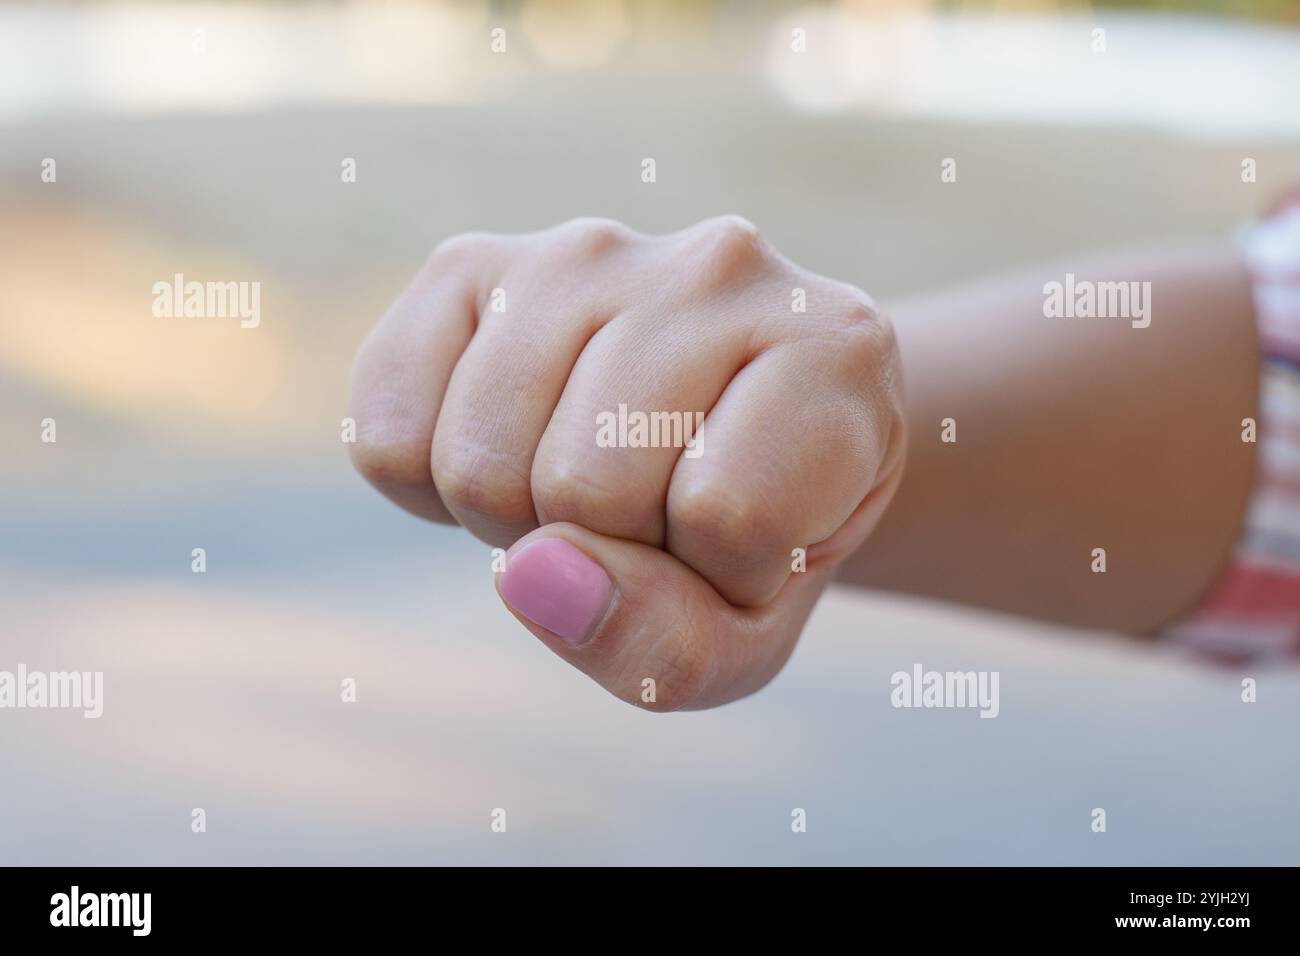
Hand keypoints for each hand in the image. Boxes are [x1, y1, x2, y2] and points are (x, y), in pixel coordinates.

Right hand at [348, 216, 905, 709]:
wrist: (714, 430)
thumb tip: (529, 574)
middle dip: (607, 547)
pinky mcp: (472, 262)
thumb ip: (665, 646)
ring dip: (517, 519)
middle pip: (588, 488)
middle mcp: (718, 264)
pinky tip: (505, 448)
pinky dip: (425, 484)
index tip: (755, 537)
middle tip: (653, 509)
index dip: (726, 576)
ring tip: (585, 477)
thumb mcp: (748, 633)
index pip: (729, 516)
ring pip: (484, 461)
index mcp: (834, 347)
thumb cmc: (752, 537)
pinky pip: (388, 426)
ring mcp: (588, 250)